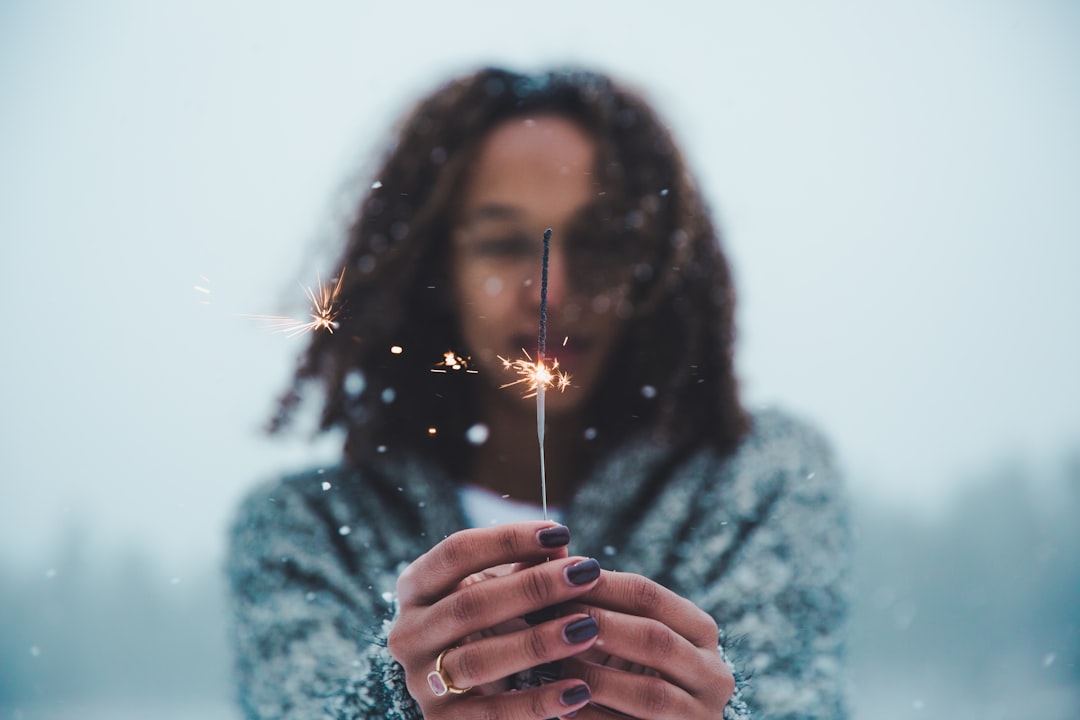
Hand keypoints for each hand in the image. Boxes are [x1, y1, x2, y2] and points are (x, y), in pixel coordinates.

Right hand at [388, 521, 602, 718]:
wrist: (464, 698)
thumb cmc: (489, 626)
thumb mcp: (496, 591)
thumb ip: (524, 568)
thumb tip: (559, 543)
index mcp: (416, 588)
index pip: (456, 552)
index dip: (507, 539)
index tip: (560, 531)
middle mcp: (408, 634)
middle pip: (469, 605)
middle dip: (533, 588)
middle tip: (585, 574)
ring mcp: (421, 682)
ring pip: (478, 660)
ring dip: (538, 642)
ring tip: (587, 627)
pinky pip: (494, 715)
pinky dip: (538, 703)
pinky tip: (579, 690)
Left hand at [560, 571, 734, 718]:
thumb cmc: (632, 668)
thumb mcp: (629, 632)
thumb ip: (600, 598)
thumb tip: (554, 546)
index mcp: (700, 631)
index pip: (651, 596)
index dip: (602, 586)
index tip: (558, 579)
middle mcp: (712, 673)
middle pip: (657, 640)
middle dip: (603, 627)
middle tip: (556, 619)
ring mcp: (700, 715)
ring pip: (651, 694)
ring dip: (597, 677)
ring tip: (555, 666)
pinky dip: (594, 719)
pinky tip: (562, 708)